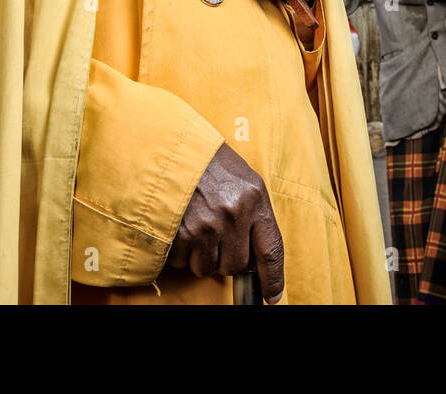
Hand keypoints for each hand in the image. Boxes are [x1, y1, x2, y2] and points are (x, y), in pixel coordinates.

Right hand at [167, 144, 284, 303]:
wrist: (173, 148)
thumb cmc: (211, 165)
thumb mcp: (245, 181)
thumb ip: (255, 216)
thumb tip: (258, 258)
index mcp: (254, 199)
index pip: (271, 251)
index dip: (273, 280)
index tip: (271, 298)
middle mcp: (233, 214)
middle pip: (236, 265)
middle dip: (227, 258)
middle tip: (218, 236)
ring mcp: (206, 224)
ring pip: (208, 268)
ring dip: (202, 257)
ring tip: (198, 227)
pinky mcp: (180, 231)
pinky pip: (184, 262)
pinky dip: (182, 252)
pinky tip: (182, 227)